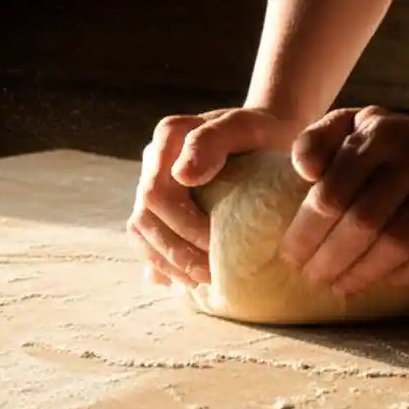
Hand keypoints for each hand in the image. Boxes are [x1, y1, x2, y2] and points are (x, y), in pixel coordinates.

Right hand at [127, 108, 301, 286]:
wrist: (267, 134)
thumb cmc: (260, 132)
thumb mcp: (245, 127)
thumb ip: (212, 141)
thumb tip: (182, 175)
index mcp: (169, 138)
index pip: (157, 194)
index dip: (182, 225)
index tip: (215, 241)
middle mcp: (155, 160)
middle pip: (145, 217)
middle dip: (176, 251)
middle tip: (211, 273)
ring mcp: (154, 183)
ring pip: (141, 231)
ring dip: (167, 262)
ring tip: (200, 281)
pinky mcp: (160, 206)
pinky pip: (147, 239)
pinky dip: (163, 263)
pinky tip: (185, 281)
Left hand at [279, 103, 408, 296]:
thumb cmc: (397, 139)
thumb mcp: (355, 122)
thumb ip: (316, 139)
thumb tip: (304, 172)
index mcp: (380, 135)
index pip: (334, 192)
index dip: (306, 231)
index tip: (290, 256)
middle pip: (362, 223)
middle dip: (329, 258)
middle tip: (310, 277)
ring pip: (395, 246)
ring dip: (360, 274)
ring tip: (338, 286)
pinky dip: (399, 277)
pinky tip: (377, 282)